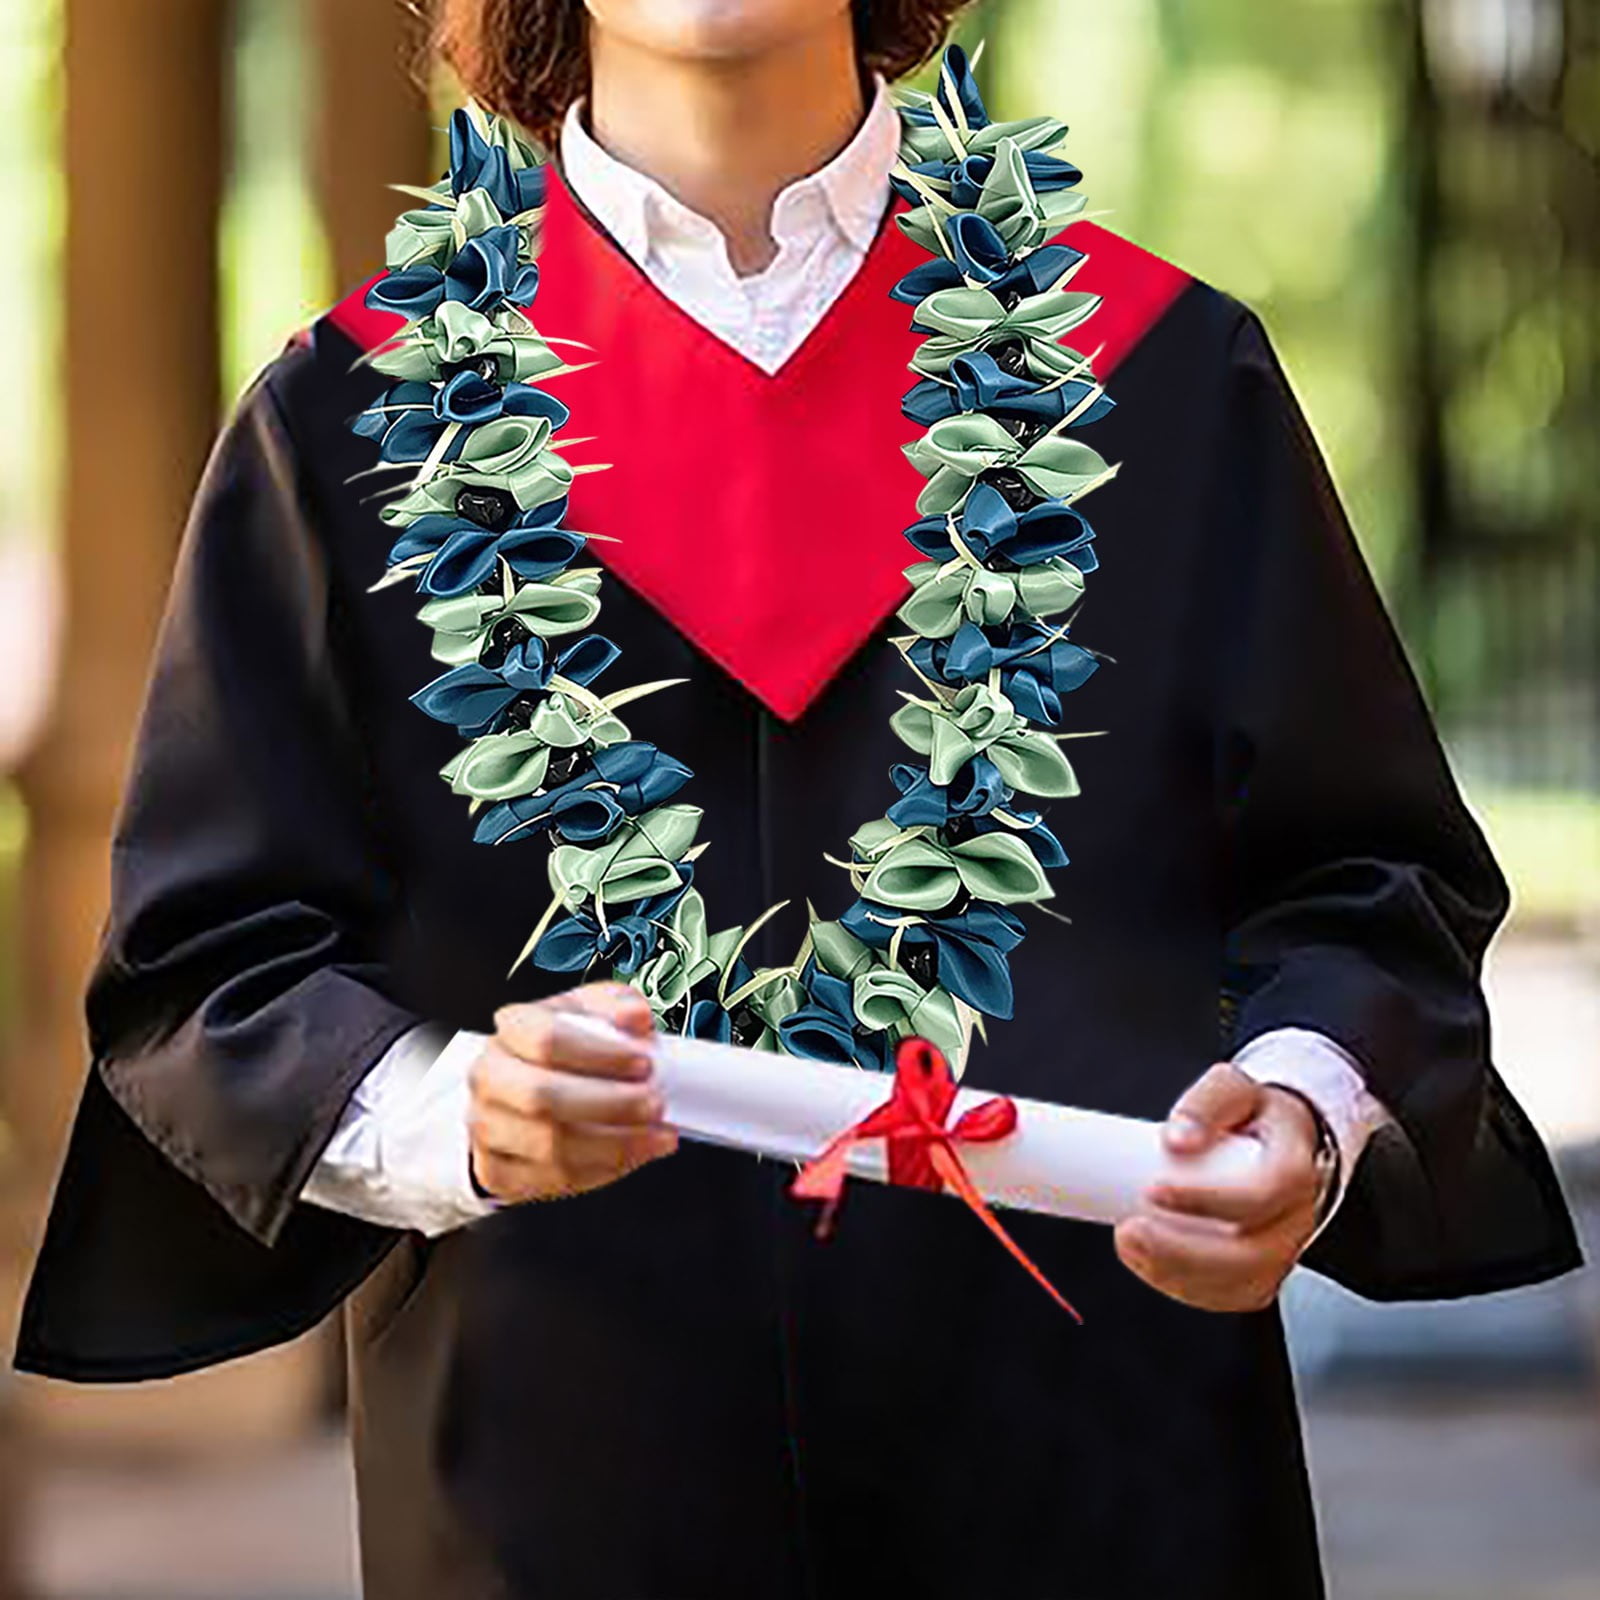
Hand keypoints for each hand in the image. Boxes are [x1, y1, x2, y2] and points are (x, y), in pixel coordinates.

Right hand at [468, 981, 678, 1202]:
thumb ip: (616, 1004)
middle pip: (543, 1097)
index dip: (600, 1054)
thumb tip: (635, 1016)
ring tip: (655, 1134)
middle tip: (654, 1104)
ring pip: (550, 1147)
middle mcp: (491, 1078)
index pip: (546, 1039)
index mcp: (511, 1029)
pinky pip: (552, 1180)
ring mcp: (488, 1127)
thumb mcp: (592, 1010)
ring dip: (615, 1145)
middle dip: (611, 1105)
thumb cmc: (566, 1045)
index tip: (643, 1062)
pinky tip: (632, 1155)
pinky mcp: (499, 1171)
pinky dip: (602, 1171)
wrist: (525, 1086)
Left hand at [1112, 1061, 1324, 1312]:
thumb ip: (1205, 1103)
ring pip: (1240, 1286)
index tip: (1153, 1189)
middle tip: (1129, 1230)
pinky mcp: (1262, 1273)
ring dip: (1177, 1275)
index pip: (1264, 1194)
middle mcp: (1298, 1217)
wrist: (1276, 1140)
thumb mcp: (1231, 1089)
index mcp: (1295, 1167)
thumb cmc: (1253, 1114)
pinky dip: (1185, 1289)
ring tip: (1127, 1243)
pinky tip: (1147, 1264)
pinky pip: (1230, 1297)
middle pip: (1253, 1256)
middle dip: (1183, 1253)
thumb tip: (1177, 1140)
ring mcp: (1284, 1251)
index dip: (1209, 1200)